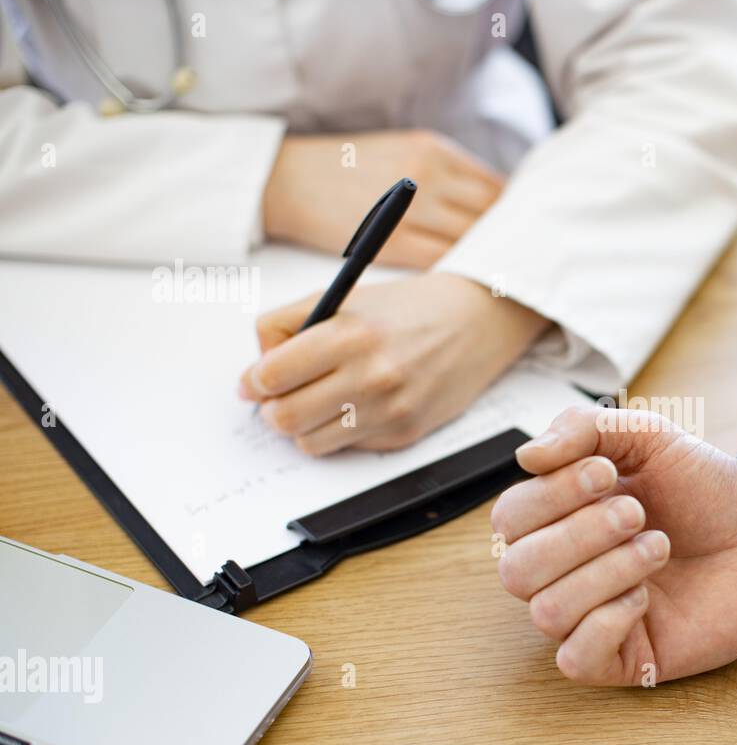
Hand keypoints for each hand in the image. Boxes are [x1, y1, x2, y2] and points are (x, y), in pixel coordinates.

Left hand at [238, 272, 549, 453]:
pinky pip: (348, 447)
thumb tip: (255, 371)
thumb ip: (289, 325)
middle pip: (284, 417)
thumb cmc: (406, 308)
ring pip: (310, 443)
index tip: (252, 383)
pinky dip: (341, 431)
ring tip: (315, 403)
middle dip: (272, 410)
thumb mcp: (344, 297)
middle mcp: (371, 375)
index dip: (252, 382)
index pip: (271, 375)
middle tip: (277, 398)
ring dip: (303, 427)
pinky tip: (356, 406)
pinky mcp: (405, 434)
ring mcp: (390, 410)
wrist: (475, 322)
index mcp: (349, 333)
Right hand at [262, 131, 503, 266]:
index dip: (516, 217)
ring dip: (486, 261)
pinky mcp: (391, 242)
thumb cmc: (348, 172)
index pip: (497, 189)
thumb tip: (491, 206)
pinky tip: (466, 290)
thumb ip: (447, 176)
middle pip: (492, 216)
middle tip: (522, 267)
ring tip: (500, 283)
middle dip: (509, 242)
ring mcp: (411, 209)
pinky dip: (458, 275)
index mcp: (435, 152)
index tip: (525, 240)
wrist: (286, 181)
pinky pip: (442, 262)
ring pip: (471, 240)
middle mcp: (430, 175)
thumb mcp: (403, 153)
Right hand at [491, 406, 736, 684]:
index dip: (552, 495)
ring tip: (658, 547)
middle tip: (638, 515)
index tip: (608, 473)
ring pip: (546, 612)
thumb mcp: (649, 438)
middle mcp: (564, 572)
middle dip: (580, 535)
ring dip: (605, 573)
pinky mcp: (621, 659)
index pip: (510, 518)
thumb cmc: (706, 491)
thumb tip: (526, 455)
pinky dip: (606, 623)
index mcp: (558, 520)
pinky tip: (645, 598)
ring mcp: (588, 618)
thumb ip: (584, 429)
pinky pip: (575, 658)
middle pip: (517, 570)